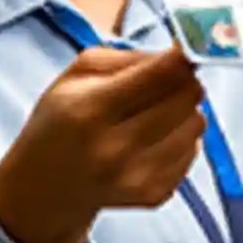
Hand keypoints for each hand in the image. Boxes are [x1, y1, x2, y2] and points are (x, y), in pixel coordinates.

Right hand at [0, 45, 204, 242]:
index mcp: (91, 109)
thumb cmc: (60, 121)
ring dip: (184, 110)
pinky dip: (181, 139)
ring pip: (197, 123)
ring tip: (155, 112)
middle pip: (188, 95)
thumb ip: (127, 58)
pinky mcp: (154, 195)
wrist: (44, 190)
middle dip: (184, 80)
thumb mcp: (75, 76)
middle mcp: (116, 148)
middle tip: (167, 80)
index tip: (186, 47)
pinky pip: (193, 152)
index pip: (164, 73)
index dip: (183, 54)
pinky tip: (153, 140)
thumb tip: (180, 55)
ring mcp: (137, 177)